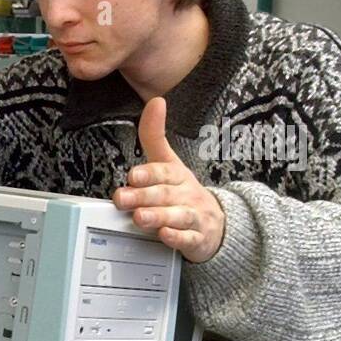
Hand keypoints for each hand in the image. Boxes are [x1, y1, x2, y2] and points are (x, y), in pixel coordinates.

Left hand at [113, 97, 224, 261]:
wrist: (216, 223)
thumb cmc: (183, 191)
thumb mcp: (169, 163)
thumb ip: (155, 136)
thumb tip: (155, 102)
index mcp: (177, 175)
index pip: (164, 171)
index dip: (149, 173)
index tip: (133, 175)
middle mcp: (186, 194)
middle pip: (165, 194)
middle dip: (144, 196)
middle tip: (123, 198)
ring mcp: (194, 217)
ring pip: (178, 216)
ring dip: (158, 216)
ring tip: (139, 217)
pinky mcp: (198, 239)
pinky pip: (189, 239)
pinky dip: (177, 238)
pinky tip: (165, 235)